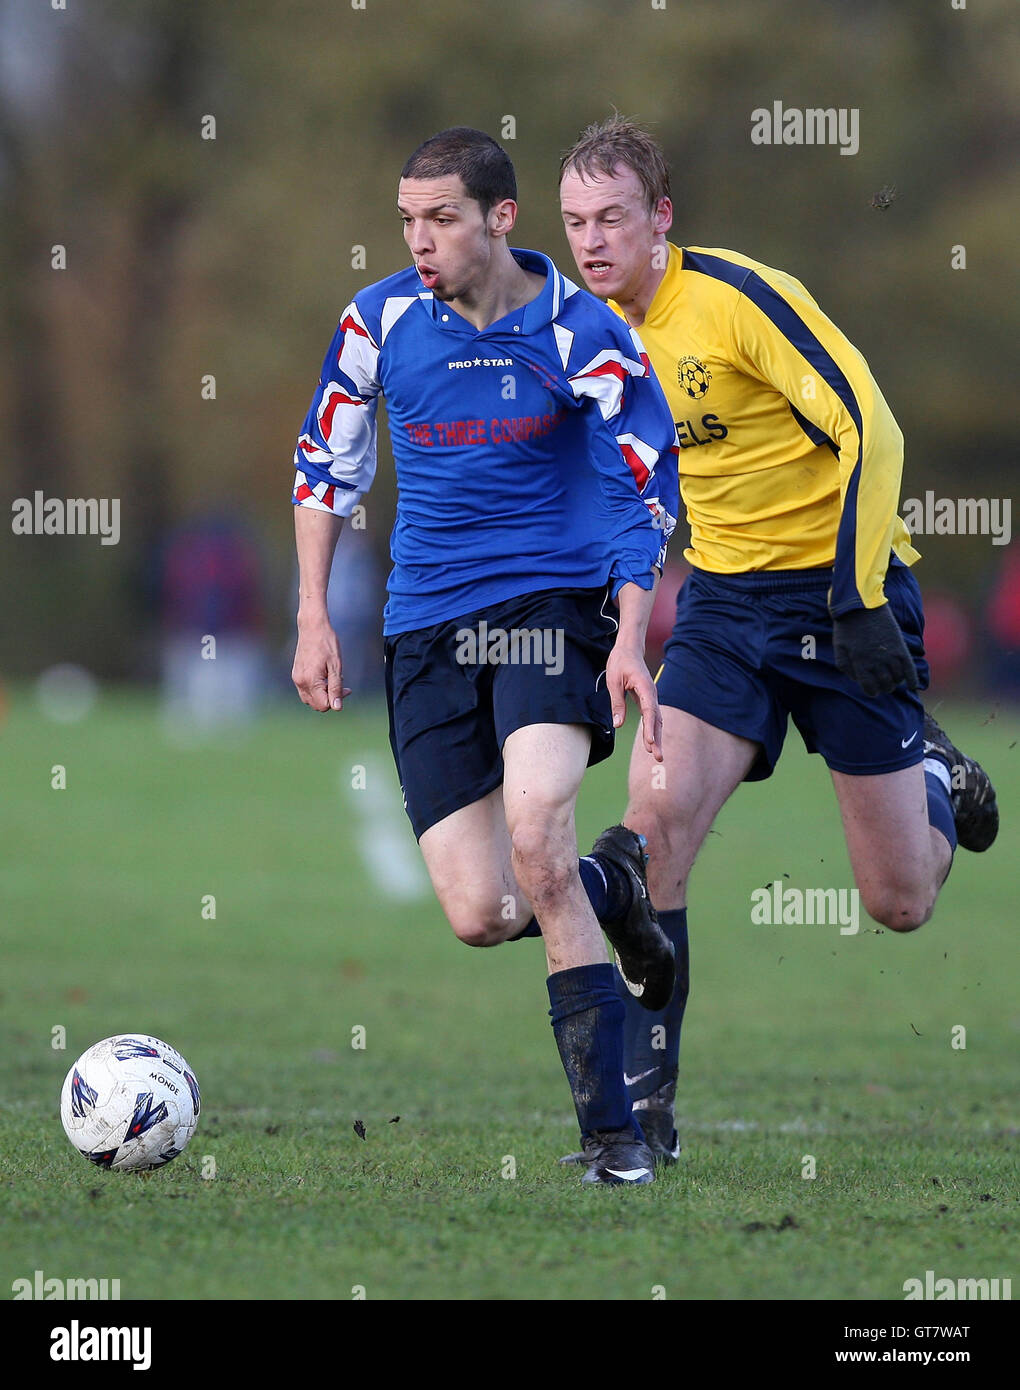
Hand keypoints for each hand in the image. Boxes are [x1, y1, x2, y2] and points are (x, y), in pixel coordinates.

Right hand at [292, 616, 350, 710]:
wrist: (312, 627)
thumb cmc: (326, 643)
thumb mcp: (336, 666)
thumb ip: (336, 688)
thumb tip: (337, 707)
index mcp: (311, 681)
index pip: (323, 705)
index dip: (337, 701)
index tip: (346, 689)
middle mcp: (300, 682)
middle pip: (316, 704)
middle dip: (330, 699)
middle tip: (342, 686)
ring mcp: (297, 678)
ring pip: (310, 699)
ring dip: (323, 695)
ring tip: (333, 680)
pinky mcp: (296, 674)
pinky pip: (306, 690)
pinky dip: (316, 689)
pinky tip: (325, 678)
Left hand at [606, 639, 662, 761]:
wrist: (629, 649)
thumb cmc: (620, 662)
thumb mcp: (613, 681)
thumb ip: (617, 703)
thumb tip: (618, 725)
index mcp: (644, 687)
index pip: (649, 711)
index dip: (650, 728)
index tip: (651, 743)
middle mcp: (651, 693)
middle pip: (656, 720)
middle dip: (658, 739)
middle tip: (659, 757)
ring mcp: (651, 696)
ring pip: (656, 720)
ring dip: (657, 737)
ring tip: (657, 755)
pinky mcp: (647, 699)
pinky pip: (651, 716)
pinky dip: (652, 729)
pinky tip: (652, 741)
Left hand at [830, 603, 918, 697]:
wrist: (860, 605)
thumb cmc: (847, 627)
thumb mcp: (839, 648)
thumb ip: (845, 666)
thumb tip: (856, 680)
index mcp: (860, 664)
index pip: (869, 688)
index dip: (872, 691)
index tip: (873, 690)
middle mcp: (876, 662)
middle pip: (885, 685)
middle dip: (884, 688)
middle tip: (884, 685)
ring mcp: (890, 655)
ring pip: (897, 678)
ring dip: (896, 682)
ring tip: (893, 681)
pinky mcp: (900, 646)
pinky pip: (909, 668)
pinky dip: (912, 678)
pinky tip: (911, 685)